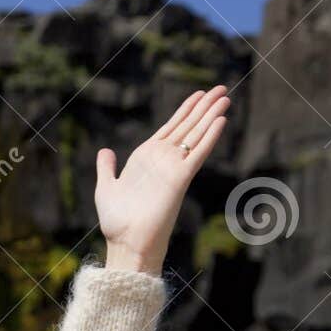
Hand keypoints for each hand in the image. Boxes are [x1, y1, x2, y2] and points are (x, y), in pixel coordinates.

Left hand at [95, 85, 231, 275]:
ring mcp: (173, 168)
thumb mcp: (106, 188)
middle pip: (188, 127)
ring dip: (211, 115)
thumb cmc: (116, 222)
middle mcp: (163, 161)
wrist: (126, 243)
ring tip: (225, 96)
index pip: (171, 128)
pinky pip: (199, 153)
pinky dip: (210, 136)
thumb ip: (107, 169)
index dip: (185, 110)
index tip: (199, 95)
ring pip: (196, 135)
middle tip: (221, 87)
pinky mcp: (181, 179)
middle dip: (204, 106)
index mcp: (146, 159)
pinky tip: (221, 120)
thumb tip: (106, 152)